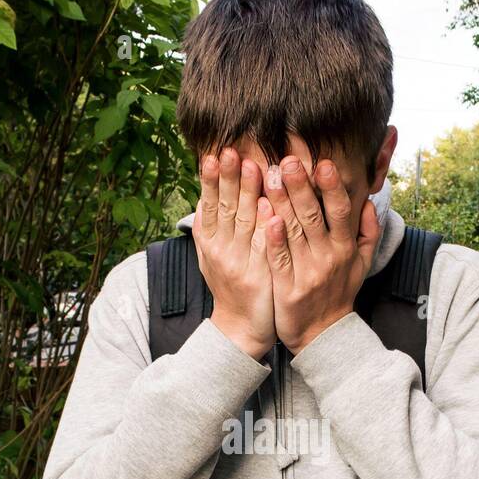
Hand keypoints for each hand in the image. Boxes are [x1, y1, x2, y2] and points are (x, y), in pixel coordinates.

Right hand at [192, 147, 276, 359]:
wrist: (241, 328)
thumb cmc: (231, 285)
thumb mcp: (212, 254)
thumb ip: (211, 225)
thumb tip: (207, 192)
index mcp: (210, 242)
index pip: (209, 205)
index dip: (211, 181)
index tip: (213, 155)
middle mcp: (221, 251)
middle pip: (226, 208)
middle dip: (228, 179)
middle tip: (231, 151)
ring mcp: (240, 264)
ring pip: (245, 223)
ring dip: (248, 194)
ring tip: (253, 167)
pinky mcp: (259, 277)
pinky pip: (265, 249)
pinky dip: (267, 229)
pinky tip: (272, 210)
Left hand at [262, 157, 380, 353]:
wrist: (323, 335)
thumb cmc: (339, 293)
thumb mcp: (361, 264)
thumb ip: (368, 232)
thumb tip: (369, 202)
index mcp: (345, 248)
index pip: (340, 212)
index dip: (332, 188)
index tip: (324, 163)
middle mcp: (328, 258)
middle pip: (313, 216)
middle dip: (301, 187)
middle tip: (288, 160)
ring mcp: (307, 273)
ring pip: (293, 232)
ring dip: (281, 203)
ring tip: (270, 177)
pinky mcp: (287, 288)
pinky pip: (279, 259)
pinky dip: (273, 239)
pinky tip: (266, 218)